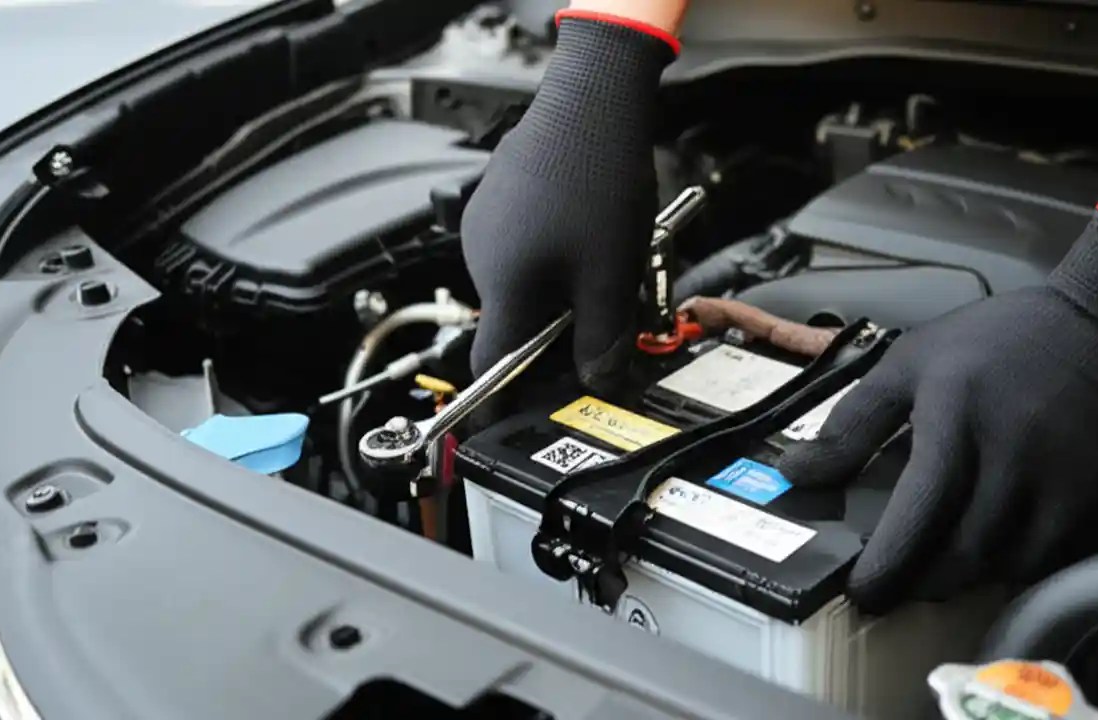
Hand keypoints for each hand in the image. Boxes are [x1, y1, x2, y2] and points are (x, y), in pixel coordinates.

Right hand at [461, 13, 676, 387]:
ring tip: (608, 271)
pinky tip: (592, 238)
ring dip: (562, 295)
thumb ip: (604, 340)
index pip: (490, 368)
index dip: (502, 402)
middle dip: (557, 337)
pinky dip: (556, 259)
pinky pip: (525, 251)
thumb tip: (601, 384)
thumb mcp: (613, 275)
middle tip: (606, 326)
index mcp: (504, 288)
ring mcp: (488, 227)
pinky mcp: (500, 201)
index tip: (504, 425)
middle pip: (515, 326)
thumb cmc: (596, 178)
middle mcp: (484, 260)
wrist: (591, 98)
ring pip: (524, 286)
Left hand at [777, 211, 1097, 611]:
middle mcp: (1014, 454)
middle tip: (896, 584)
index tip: (861, 591)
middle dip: (922, 582)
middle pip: (963, 554)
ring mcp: (1065, 481)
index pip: (919, 511)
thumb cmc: (993, 343)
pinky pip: (1049, 556)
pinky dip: (1011, 563)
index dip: (888, 564)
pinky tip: (990, 543)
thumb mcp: (909, 364)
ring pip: (1005, 566)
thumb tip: (793, 474)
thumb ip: (850, 424)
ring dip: (966, 577)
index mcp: (957, 416)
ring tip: (938, 563)